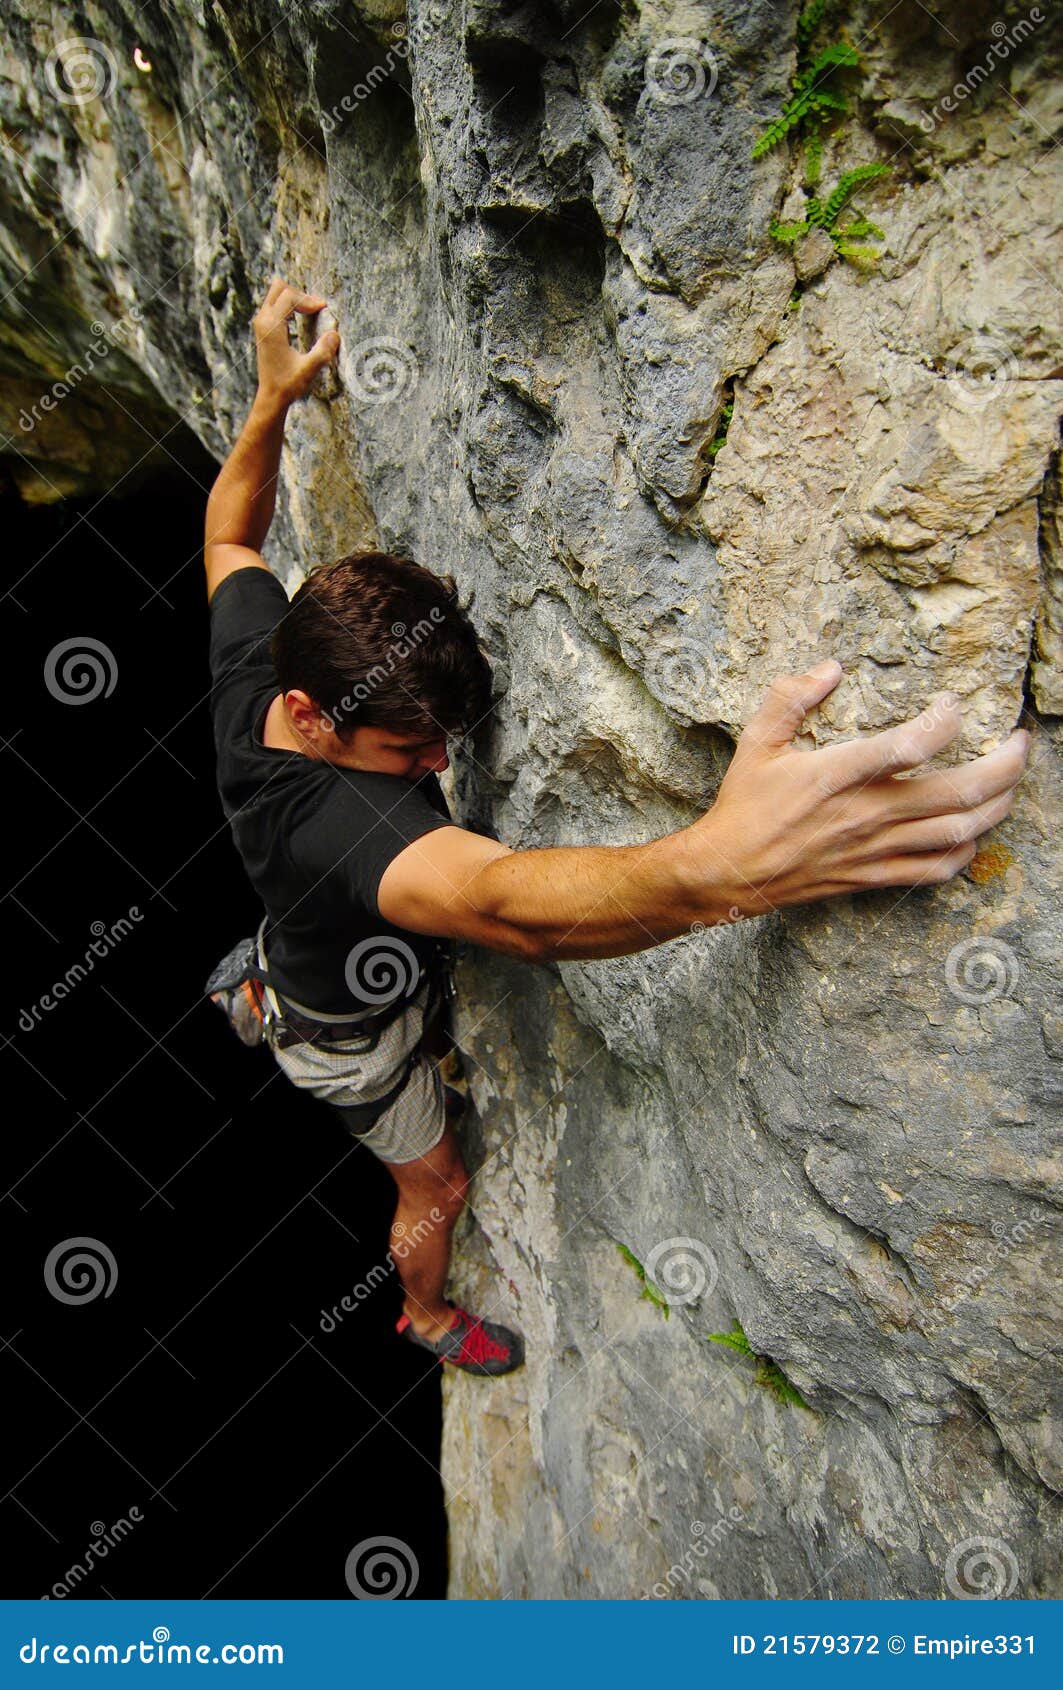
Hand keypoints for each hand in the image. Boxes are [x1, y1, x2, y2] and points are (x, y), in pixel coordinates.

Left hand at [252, 278, 339, 406]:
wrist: (271, 397)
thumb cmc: (288, 385)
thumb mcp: (309, 369)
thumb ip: (323, 351)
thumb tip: (335, 334)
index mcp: (271, 326)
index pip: (289, 296)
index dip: (309, 299)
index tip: (324, 309)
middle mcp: (262, 321)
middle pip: (279, 288)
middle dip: (300, 294)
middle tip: (317, 308)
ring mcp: (261, 324)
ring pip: (276, 294)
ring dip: (295, 299)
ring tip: (312, 311)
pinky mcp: (263, 329)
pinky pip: (275, 305)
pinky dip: (290, 306)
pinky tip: (303, 318)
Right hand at [690, 660, 1028, 913]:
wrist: (729, 873)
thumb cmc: (744, 804)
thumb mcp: (757, 740)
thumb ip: (791, 696)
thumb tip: (831, 667)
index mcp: (838, 774)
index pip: (911, 745)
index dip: (947, 720)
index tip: (954, 704)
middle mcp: (866, 813)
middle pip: (958, 792)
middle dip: (1004, 764)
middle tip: (1018, 741)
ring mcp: (875, 849)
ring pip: (959, 831)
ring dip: (997, 805)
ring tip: (1008, 780)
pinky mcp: (874, 876)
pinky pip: (936, 869)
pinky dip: (966, 850)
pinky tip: (972, 831)